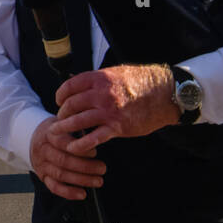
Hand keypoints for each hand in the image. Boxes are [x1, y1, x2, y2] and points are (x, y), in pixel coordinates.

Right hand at [30, 115, 106, 200]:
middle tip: (102, 168)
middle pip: (63, 160)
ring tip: (98, 181)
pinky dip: (68, 192)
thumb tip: (94, 135)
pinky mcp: (42, 176)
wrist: (32, 138)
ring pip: (61, 174)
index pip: (63, 142)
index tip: (95, 152)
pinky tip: (82, 194)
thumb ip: (76, 127)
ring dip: (81, 180)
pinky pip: (54, 187)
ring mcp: (41, 164)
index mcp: (49, 134)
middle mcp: (43, 150)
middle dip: (85, 166)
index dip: (80, 149)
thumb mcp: (63, 122)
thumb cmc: (56, 131)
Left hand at [51, 65, 180, 156]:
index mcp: (100, 78)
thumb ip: (97, 80)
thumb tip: (77, 82)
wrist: (165, 94)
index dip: (60, 95)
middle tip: (59, 119)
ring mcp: (109, 112)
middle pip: (71, 105)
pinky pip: (93, 138)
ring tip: (57, 133)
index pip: (70, 86)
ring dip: (64, 128)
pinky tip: (73, 148)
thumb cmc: (142, 82)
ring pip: (78, 121)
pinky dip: (81, 145)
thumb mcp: (116, 73)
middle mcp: (102, 94)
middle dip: (62, 114)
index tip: (59, 101)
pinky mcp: (117, 127)